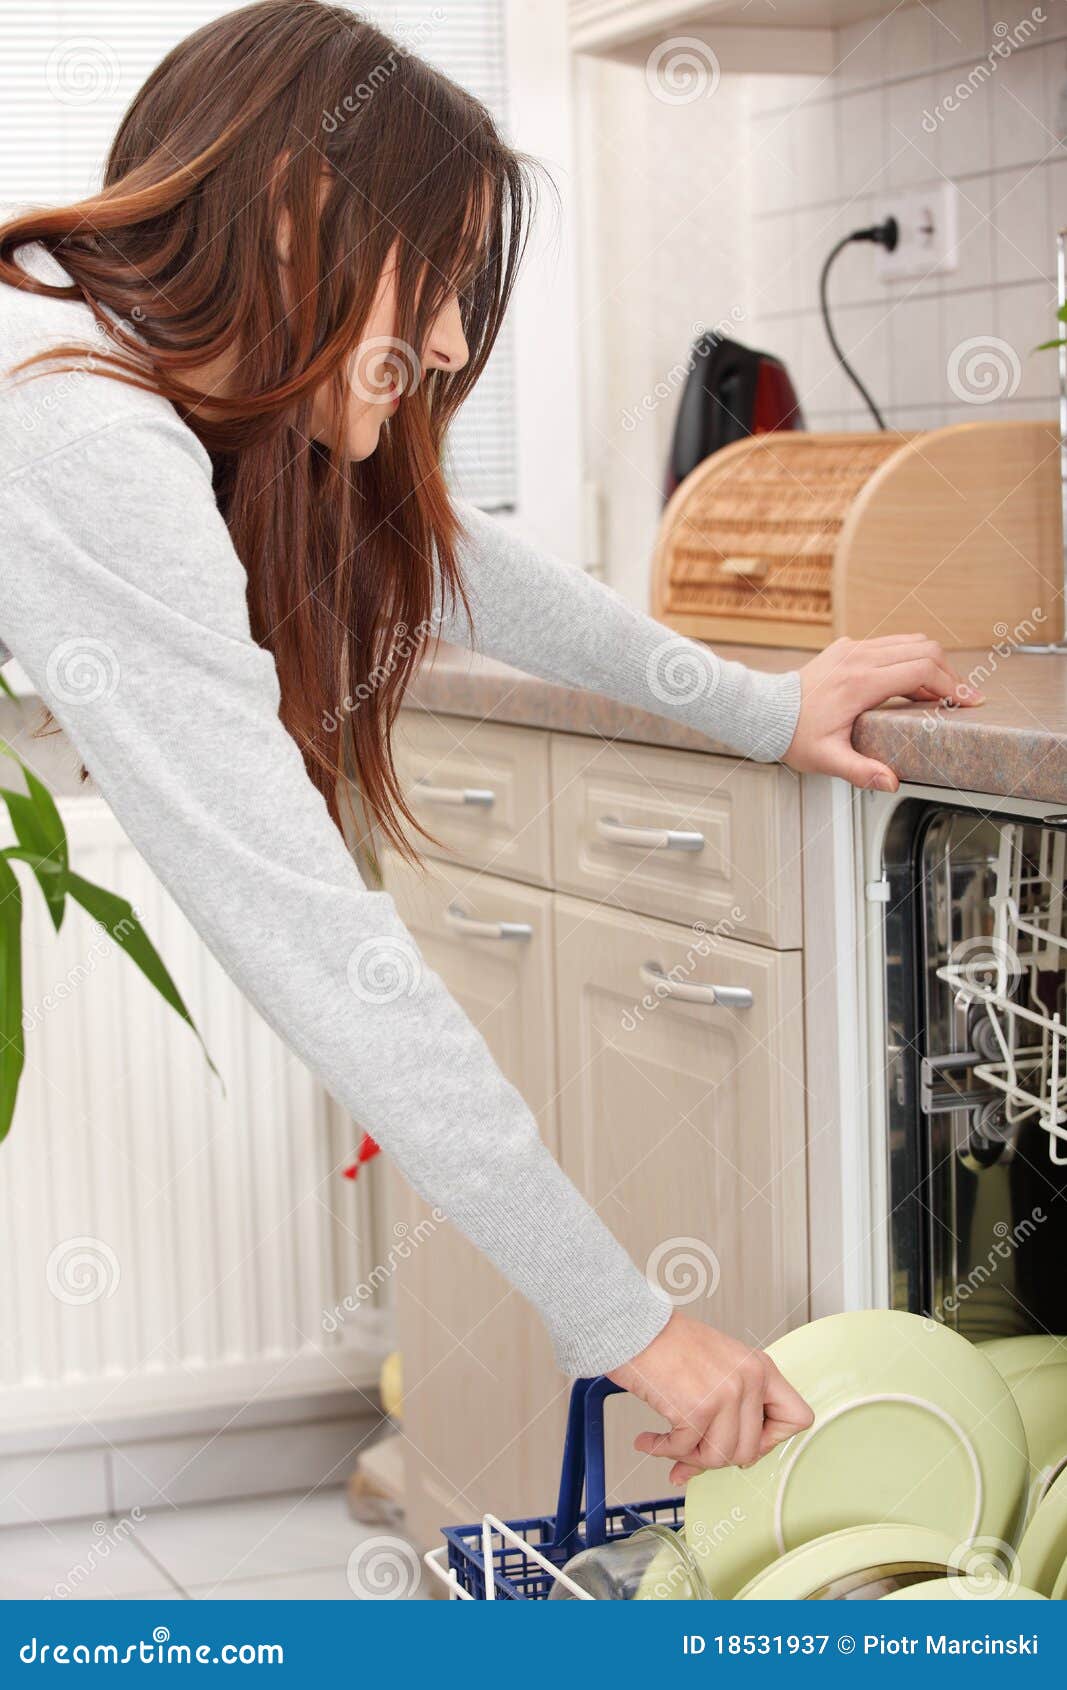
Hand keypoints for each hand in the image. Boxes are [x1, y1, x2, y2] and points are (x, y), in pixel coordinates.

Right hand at [607, 1311, 813, 1483]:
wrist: (635, 1326)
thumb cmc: (669, 1344)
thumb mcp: (717, 1370)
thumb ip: (726, 1414)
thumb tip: (710, 1463)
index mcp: (761, 1369)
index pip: (799, 1419)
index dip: (771, 1439)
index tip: (744, 1438)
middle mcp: (750, 1380)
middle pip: (750, 1451)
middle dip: (716, 1456)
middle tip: (692, 1449)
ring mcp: (726, 1394)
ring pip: (720, 1457)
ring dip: (688, 1456)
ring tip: (668, 1442)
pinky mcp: (698, 1408)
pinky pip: (685, 1450)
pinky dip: (662, 1449)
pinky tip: (649, 1440)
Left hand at [784, 635, 982, 791]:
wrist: (766, 712)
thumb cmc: (795, 735)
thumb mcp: (827, 759)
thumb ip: (861, 771)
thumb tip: (891, 782)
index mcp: (860, 683)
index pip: (921, 669)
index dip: (953, 685)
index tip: (970, 702)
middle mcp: (859, 657)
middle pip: (924, 649)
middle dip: (949, 673)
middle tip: (962, 699)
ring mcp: (854, 648)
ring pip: (910, 641)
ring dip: (932, 664)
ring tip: (942, 692)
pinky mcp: (849, 647)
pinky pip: (892, 644)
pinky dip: (911, 658)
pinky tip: (914, 683)